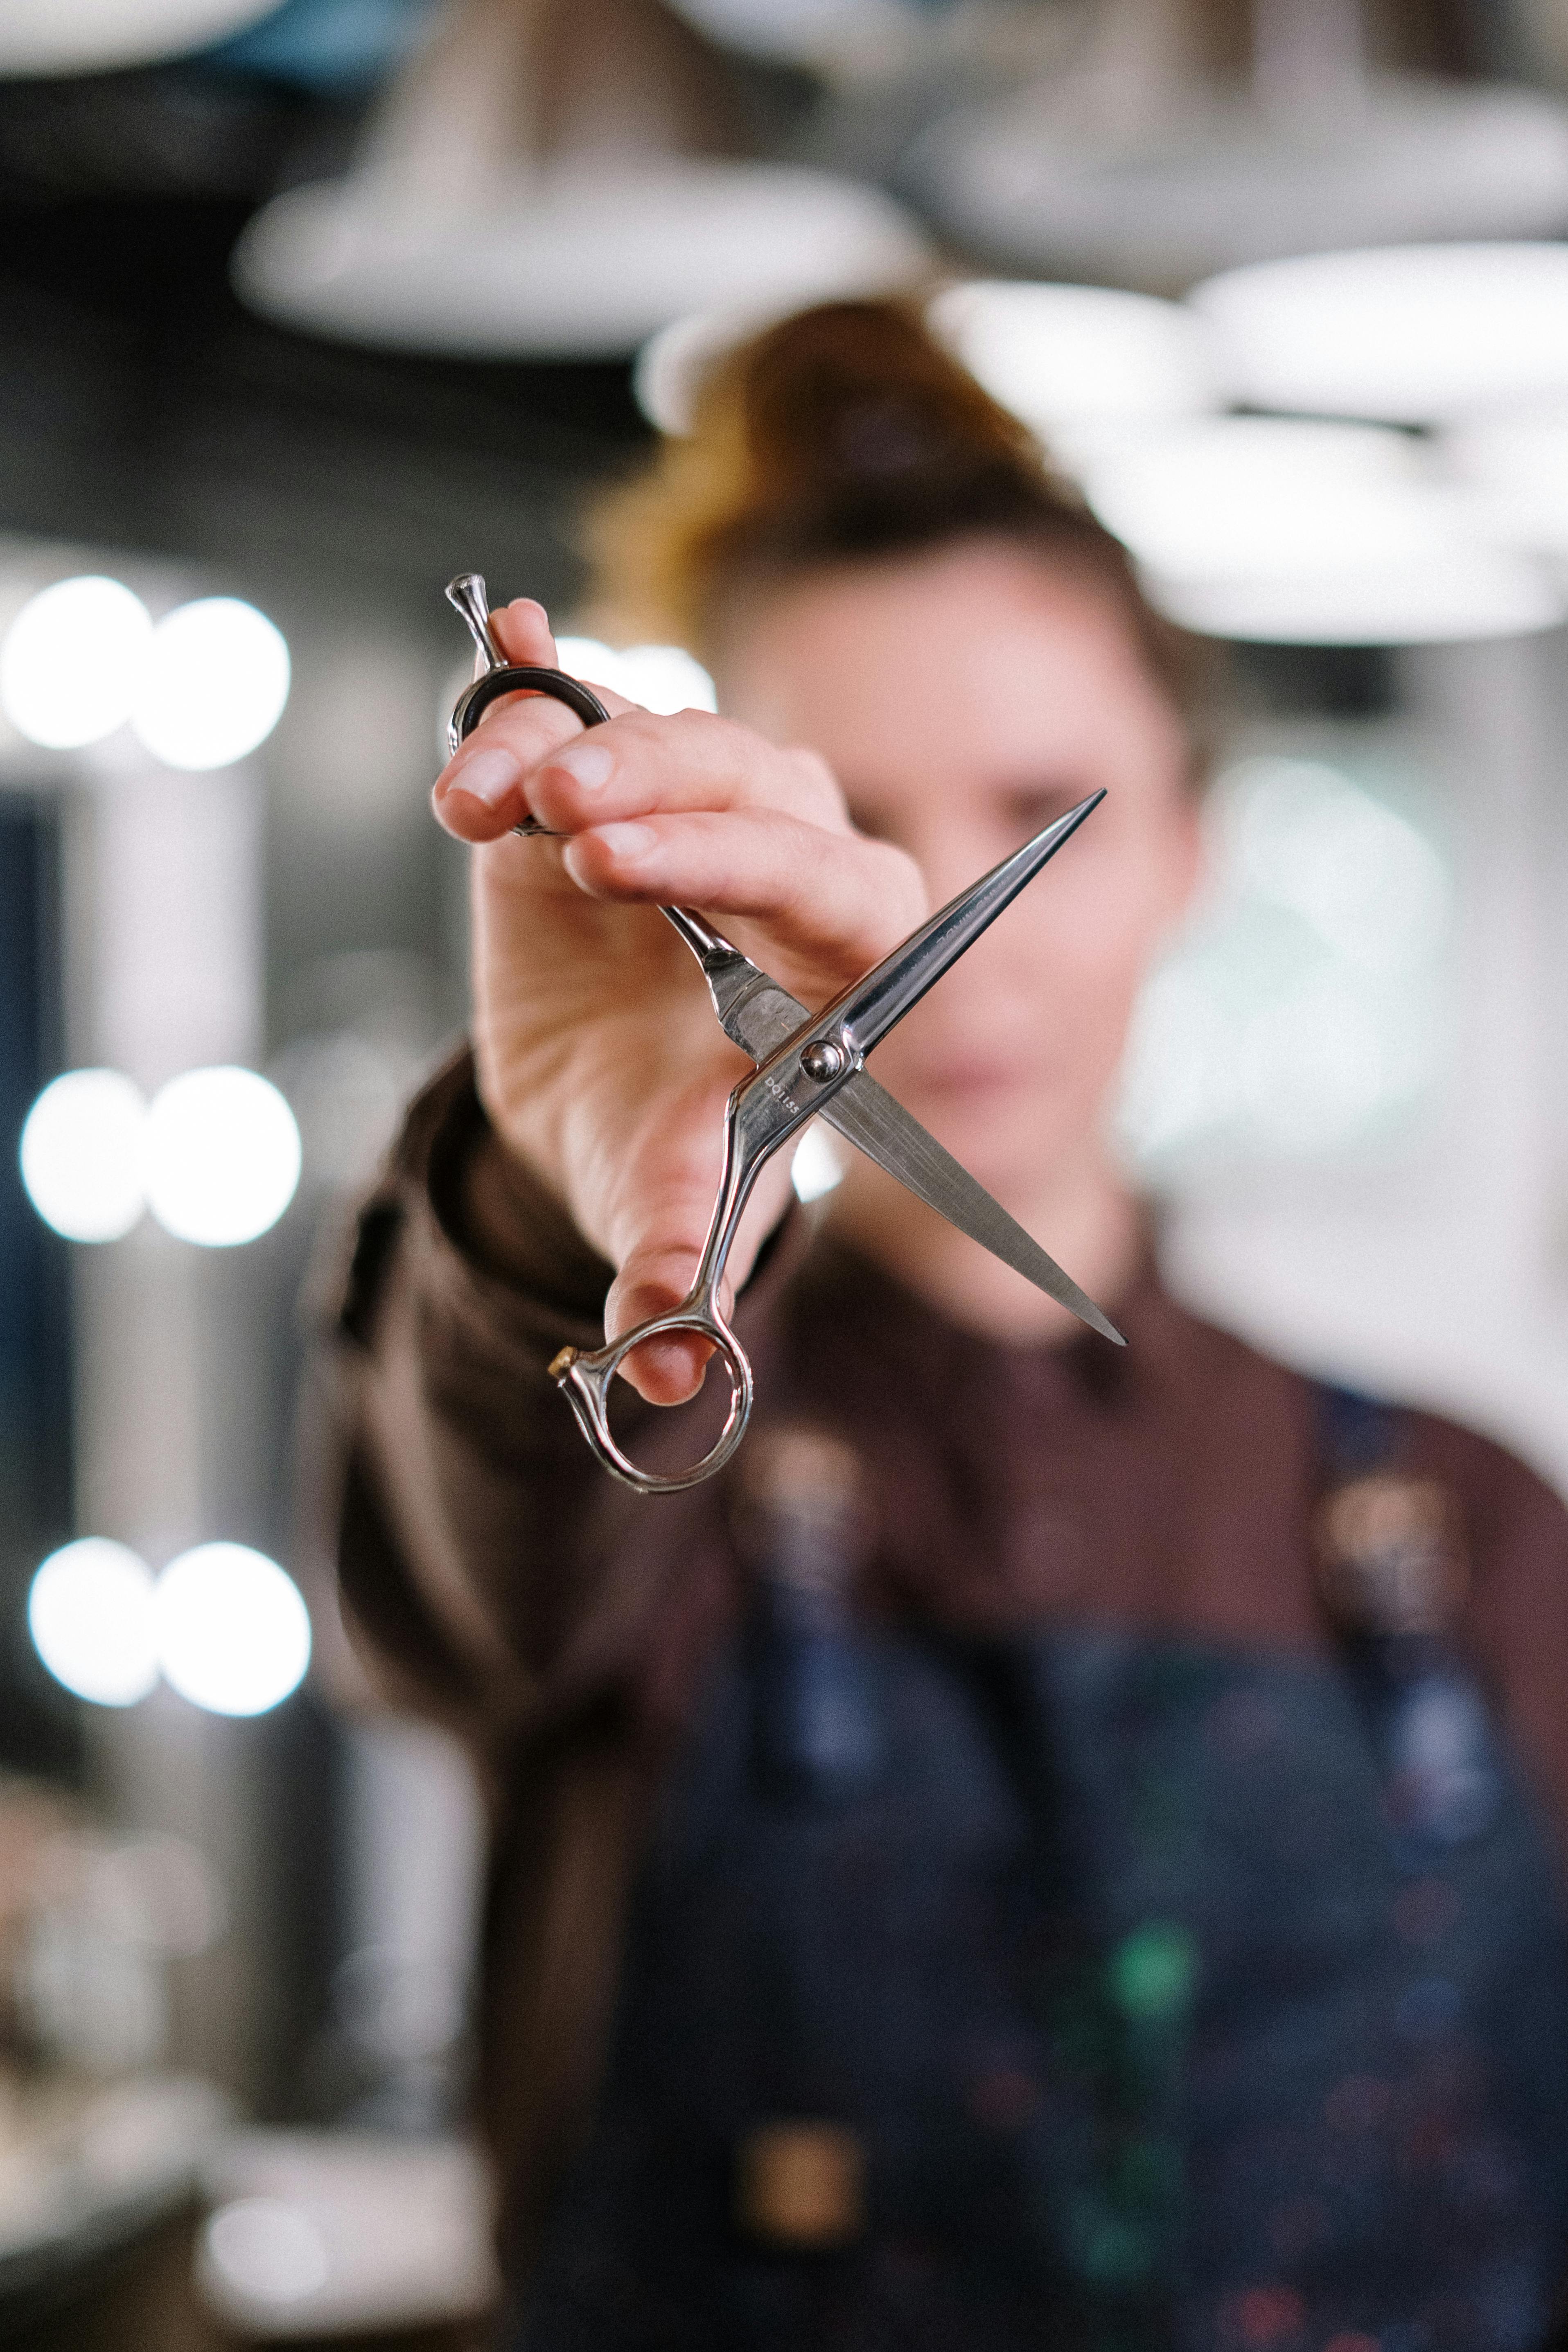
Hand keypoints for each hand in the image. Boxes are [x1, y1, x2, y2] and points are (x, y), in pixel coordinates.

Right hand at [433, 600, 924, 1402]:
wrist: (595, 1113)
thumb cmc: (664, 1153)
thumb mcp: (670, 1208)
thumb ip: (675, 1269)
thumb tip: (673, 1378)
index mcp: (850, 962)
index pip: (838, 882)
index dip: (740, 862)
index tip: (621, 868)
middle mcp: (793, 859)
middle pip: (758, 784)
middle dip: (660, 793)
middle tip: (563, 824)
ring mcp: (700, 806)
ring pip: (670, 732)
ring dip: (579, 747)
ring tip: (490, 796)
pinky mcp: (605, 780)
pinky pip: (582, 713)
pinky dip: (529, 703)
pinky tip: (500, 646)